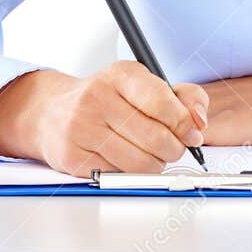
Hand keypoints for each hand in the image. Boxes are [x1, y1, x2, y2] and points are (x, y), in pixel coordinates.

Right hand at [0, 62, 208, 175]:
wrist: (52, 112)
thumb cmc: (108, 98)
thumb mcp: (144, 84)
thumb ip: (183, 96)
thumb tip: (199, 121)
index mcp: (120, 75)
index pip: (161, 102)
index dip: (184, 123)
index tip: (193, 134)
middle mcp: (97, 98)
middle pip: (155, 137)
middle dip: (174, 149)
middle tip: (174, 148)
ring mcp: (82, 128)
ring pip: (139, 163)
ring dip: (155, 165)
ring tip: (151, 155)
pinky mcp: (73, 157)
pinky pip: (118, 176)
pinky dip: (130, 173)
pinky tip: (124, 159)